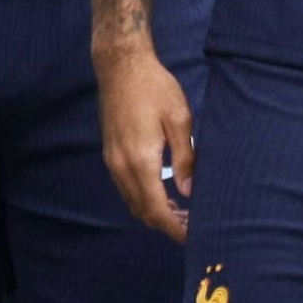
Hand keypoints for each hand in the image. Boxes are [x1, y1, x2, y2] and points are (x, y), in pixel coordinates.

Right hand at [96, 35, 195, 241]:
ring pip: (131, 200)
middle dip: (165, 224)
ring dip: (153, 212)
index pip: (156, 208)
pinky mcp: (110, 153)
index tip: (192, 235)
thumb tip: (189, 191)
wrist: (121, 66)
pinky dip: (142, 198)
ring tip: (180, 213)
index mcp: (141, 160)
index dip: (174, 227)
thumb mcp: (180, 119)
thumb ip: (186, 158)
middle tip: (191, 226)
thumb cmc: (154, 87)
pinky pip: (125, 187)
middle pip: (141, 210)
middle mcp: (121, 165)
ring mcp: (112, 160)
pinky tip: (161, 192)